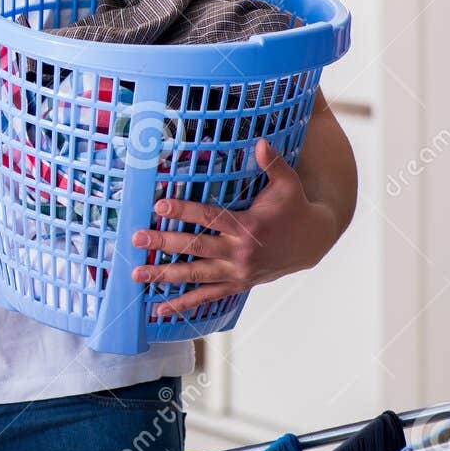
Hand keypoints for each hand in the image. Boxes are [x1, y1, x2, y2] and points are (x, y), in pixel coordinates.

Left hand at [128, 138, 340, 318]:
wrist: (312, 242)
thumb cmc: (294, 208)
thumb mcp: (288, 184)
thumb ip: (273, 163)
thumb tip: (261, 141)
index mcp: (248, 225)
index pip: (210, 217)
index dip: (184, 211)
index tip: (159, 206)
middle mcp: (240, 252)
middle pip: (196, 247)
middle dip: (164, 243)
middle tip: (137, 239)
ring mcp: (237, 272)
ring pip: (196, 276)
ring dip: (165, 276)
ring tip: (137, 275)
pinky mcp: (237, 284)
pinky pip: (207, 297)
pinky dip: (184, 304)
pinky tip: (160, 309)